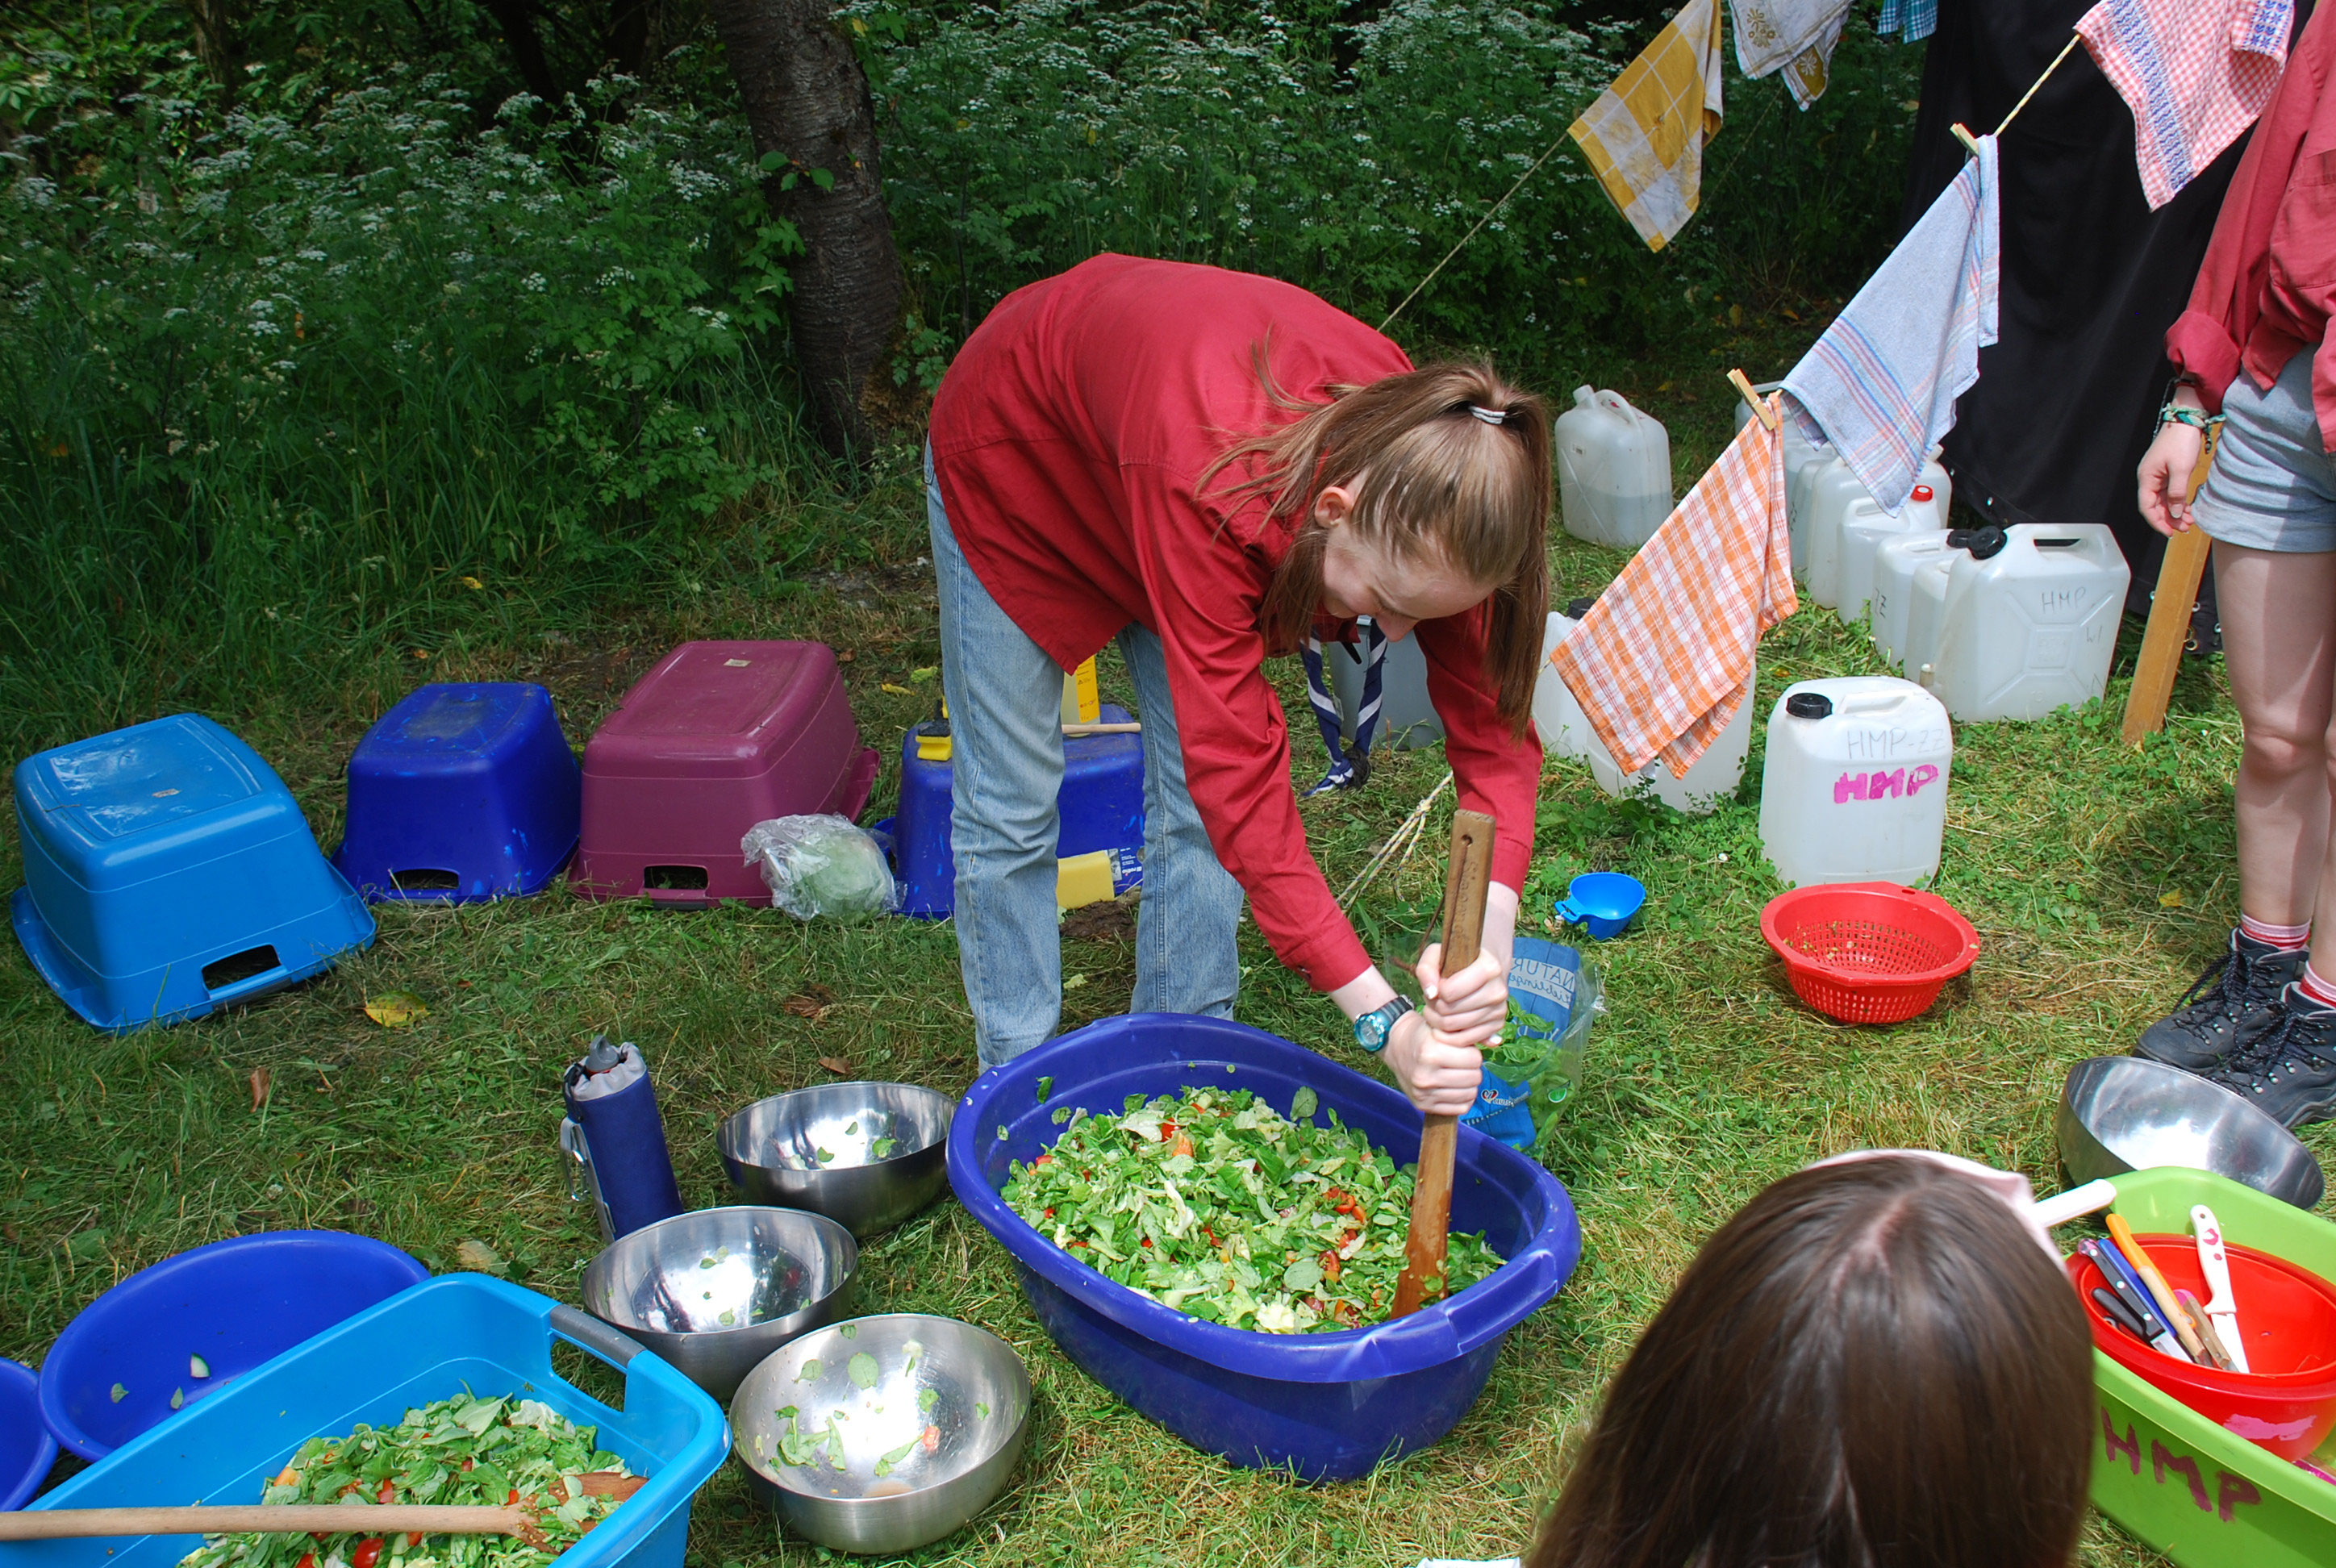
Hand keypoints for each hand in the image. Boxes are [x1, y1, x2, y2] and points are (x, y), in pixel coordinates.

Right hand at [1381, 1005, 1483, 1115]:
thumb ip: (1466, 1034)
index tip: (1464, 1050)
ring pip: (1470, 1094)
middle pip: (1474, 1077)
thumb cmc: (1423, 1034)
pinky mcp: (1423, 1105)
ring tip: (1458, 1075)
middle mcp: (1425, 1075)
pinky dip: (1463, 1099)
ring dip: (1468, 1084)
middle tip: (1462, 1063)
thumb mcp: (1441, 1027)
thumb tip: (1496, 1042)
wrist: (1394, 1045)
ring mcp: (1423, 1093)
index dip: (1472, 1053)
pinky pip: (1460, 1108)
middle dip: (1472, 1069)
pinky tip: (1455, 1088)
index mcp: (1430, 1052)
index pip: (1474, 1058)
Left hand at [1413, 941, 1508, 1040]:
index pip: (1449, 991)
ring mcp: (1500, 1009)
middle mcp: (1498, 990)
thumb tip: (1431, 993)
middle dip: (1434, 1008)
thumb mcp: (1436, 954)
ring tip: (1437, 1009)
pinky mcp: (1497, 1025)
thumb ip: (1426, 969)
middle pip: (1449, 1012)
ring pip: (1455, 1028)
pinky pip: (1465, 1040)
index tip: (1437, 985)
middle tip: (1433, 1000)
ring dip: (1438, 1021)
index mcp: (1489, 968)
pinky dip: (1449, 1035)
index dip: (1436, 991)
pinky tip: (1447, 1021)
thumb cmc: (1457, 960)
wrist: (1482, 968)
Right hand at [2138, 418, 2205, 536]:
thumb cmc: (2181, 440)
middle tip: (2185, 527)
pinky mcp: (2168, 471)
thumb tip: (2174, 513)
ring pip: (2164, 500)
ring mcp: (2158, 475)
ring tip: (2189, 520)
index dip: (2158, 522)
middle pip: (2155, 506)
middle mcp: (2149, 478)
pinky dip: (2178, 502)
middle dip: (2169, 519)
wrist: (2187, 419)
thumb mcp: (2182, 469)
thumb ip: (2177, 494)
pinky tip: (2187, 507)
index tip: (2170, 532)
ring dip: (2175, 512)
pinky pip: (2170, 492)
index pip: (2147, 507)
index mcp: (2147, 478)